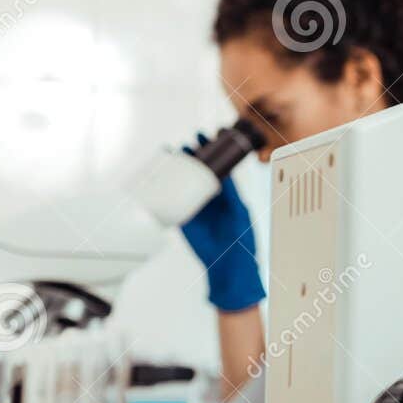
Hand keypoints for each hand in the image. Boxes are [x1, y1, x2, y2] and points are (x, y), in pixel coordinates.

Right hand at [180, 137, 264, 312]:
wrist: (227, 266)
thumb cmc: (241, 241)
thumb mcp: (240, 214)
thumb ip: (232, 196)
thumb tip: (224, 175)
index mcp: (228, 195)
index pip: (219, 167)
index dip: (214, 151)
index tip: (210, 135)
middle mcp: (212, 198)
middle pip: (201, 171)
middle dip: (196, 155)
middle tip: (189, 141)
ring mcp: (197, 207)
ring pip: (186, 182)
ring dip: (181, 167)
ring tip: (175, 151)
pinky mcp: (185, 218)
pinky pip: (174, 200)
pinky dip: (167, 188)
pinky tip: (162, 175)